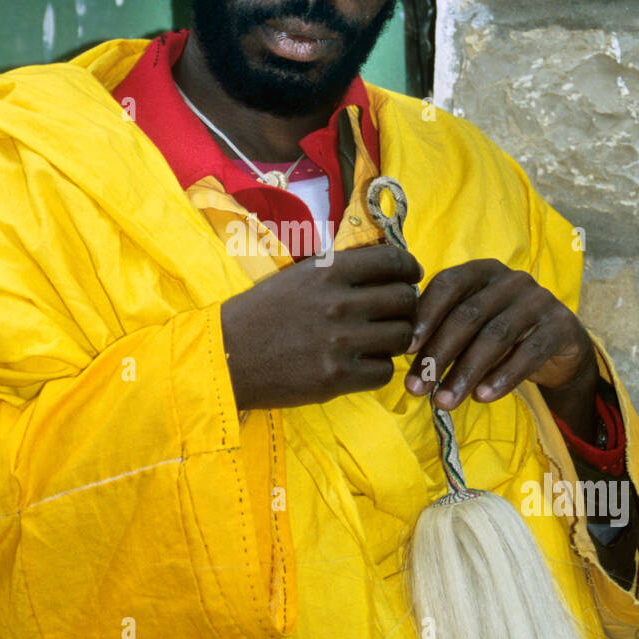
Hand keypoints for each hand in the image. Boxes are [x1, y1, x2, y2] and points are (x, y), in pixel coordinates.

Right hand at [220, 242, 422, 410]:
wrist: (227, 357)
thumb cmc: (260, 314)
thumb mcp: (297, 277)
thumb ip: (339, 271)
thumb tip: (385, 269)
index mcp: (328, 272)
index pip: (392, 260)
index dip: (409, 267)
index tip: (411, 276)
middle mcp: (339, 303)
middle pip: (405, 299)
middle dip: (406, 306)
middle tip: (396, 314)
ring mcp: (340, 343)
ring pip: (402, 337)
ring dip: (396, 339)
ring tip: (379, 341)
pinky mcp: (337, 378)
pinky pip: (384, 372)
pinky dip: (378, 369)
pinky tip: (362, 365)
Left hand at [404, 260, 597, 429]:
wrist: (557, 347)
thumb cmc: (501, 334)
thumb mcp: (472, 327)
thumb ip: (443, 331)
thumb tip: (405, 357)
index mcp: (482, 270)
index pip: (448, 284)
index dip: (425, 315)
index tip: (406, 350)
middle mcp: (511, 279)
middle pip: (468, 314)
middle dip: (439, 354)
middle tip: (417, 388)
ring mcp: (538, 300)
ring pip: (496, 336)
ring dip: (466, 373)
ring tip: (444, 402)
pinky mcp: (560, 325)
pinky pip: (529, 353)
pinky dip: (503, 377)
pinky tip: (482, 397)